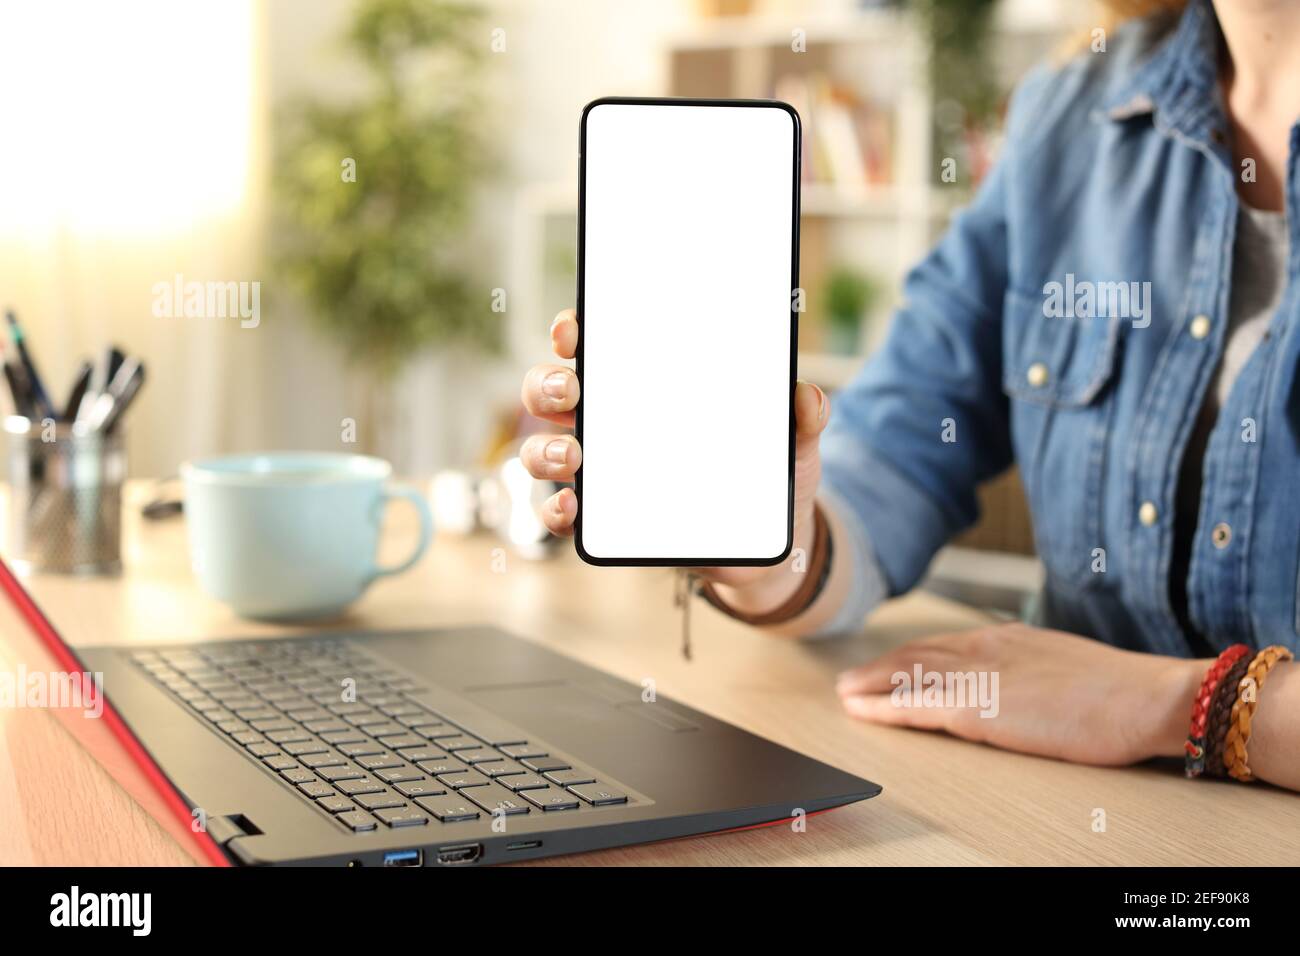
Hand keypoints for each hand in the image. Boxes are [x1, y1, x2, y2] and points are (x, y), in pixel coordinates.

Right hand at [520, 308, 829, 613]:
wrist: (765, 544)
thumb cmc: (766, 473)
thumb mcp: (793, 441)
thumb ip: (803, 416)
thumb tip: (806, 396)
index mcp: (646, 384)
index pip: (596, 344)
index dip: (573, 330)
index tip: (574, 329)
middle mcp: (609, 421)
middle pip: (551, 389)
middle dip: (546, 383)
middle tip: (571, 389)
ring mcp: (601, 470)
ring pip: (544, 448)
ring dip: (544, 449)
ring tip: (573, 455)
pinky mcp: (603, 518)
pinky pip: (561, 512)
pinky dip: (556, 510)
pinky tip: (573, 507)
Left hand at [835, 622, 1207, 765]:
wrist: (1145, 697)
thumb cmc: (1120, 690)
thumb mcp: (1067, 666)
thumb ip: (1035, 669)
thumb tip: (1026, 683)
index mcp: (1007, 637)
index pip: (943, 644)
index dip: (909, 656)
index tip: (889, 663)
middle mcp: (984, 648)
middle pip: (915, 657)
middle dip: (879, 668)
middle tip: (851, 679)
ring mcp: (977, 677)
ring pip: (905, 678)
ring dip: (869, 685)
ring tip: (845, 693)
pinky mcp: (977, 710)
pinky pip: (914, 708)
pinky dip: (881, 708)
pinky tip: (860, 711)